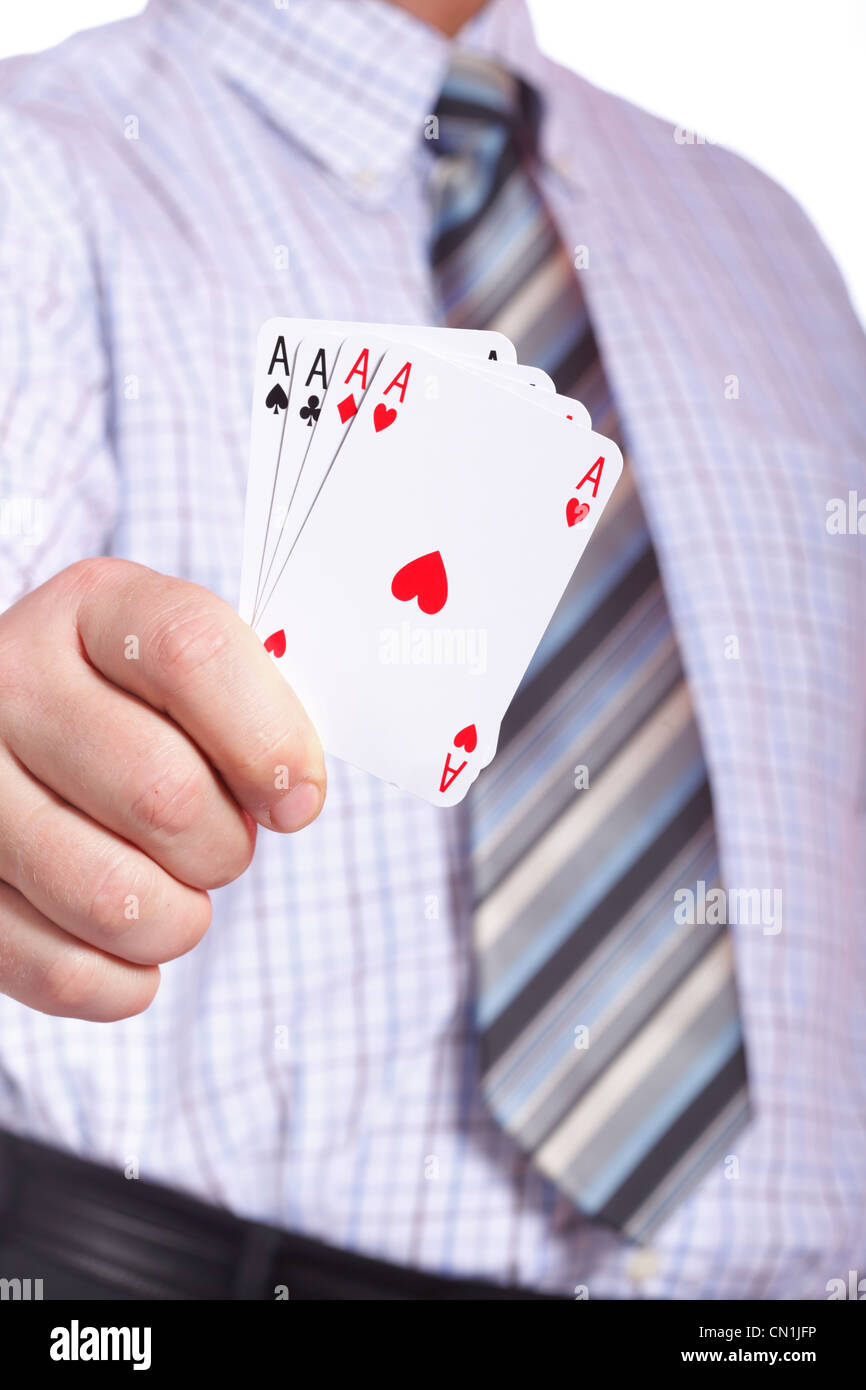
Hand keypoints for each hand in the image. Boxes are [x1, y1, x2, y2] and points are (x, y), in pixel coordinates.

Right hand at [0, 558, 325, 1019]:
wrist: (16, 731)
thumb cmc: (136, 709)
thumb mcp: (188, 668)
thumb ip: (251, 705)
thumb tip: (294, 794)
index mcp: (91, 610)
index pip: (193, 652)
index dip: (268, 738)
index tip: (298, 798)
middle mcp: (10, 682)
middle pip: (166, 794)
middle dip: (227, 847)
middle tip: (223, 845)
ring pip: (115, 898)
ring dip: (180, 921)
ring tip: (178, 896)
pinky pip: (61, 969)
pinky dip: (123, 979)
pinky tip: (132, 948)